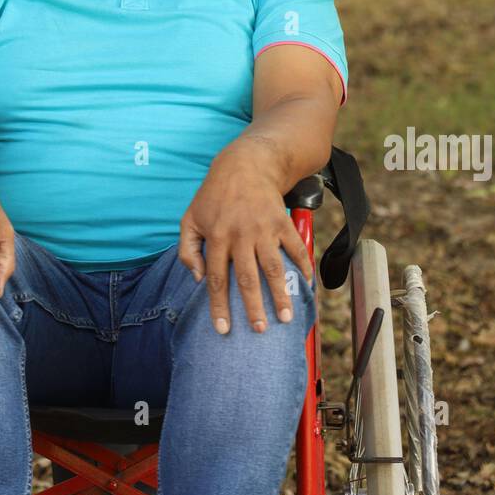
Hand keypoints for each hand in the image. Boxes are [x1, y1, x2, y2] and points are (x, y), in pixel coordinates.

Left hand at [178, 140, 313, 334]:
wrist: (245, 164)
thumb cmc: (214, 195)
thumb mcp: (190, 218)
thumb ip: (187, 249)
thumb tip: (197, 278)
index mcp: (216, 236)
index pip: (216, 278)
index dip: (219, 305)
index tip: (223, 329)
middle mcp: (240, 235)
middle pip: (247, 278)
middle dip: (254, 307)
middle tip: (260, 330)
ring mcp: (263, 229)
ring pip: (273, 267)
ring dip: (281, 294)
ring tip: (287, 317)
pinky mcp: (282, 222)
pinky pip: (295, 248)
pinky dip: (303, 266)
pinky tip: (307, 284)